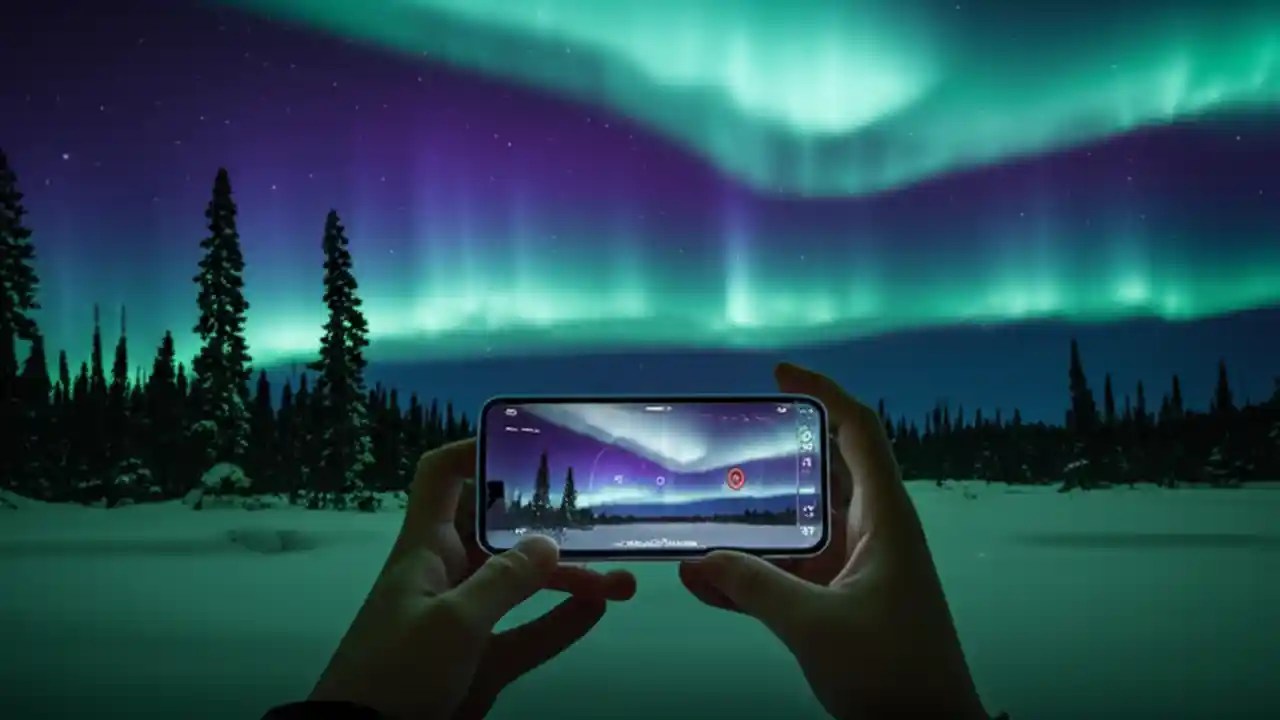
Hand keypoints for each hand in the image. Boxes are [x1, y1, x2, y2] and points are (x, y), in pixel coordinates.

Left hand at [310, 439, 636, 719]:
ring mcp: (465, 620)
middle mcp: (446, 575)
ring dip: (569, 579)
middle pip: (499, 531)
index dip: (475, 450)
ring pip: (523, 585)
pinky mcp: (479, 662)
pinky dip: (561, 622)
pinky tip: (598, 610)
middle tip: (598, 521)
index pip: (441, 477)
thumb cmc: (397, 670)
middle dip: (547, 525)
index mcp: (425, 549)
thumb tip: (547, 540)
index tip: (525, 444)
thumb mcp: (452, 622)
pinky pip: (527, 633)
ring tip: (622, 582)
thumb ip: (504, 580)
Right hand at [679, 363, 986, 719]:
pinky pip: (790, 573)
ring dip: (752, 527)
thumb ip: (754, 588)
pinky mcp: (841, 603)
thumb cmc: (898, 677)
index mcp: (885, 520)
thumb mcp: (815, 626)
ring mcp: (857, 569)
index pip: (859, 431)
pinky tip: (707, 582)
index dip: (823, 391)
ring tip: (699, 519)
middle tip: (723, 450)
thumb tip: (699, 562)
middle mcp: (873, 534)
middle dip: (771, 460)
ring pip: (797, 528)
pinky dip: (752, 574)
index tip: (781, 374)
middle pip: (820, 473)